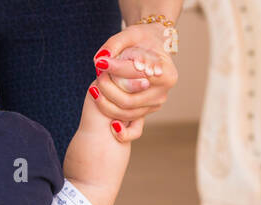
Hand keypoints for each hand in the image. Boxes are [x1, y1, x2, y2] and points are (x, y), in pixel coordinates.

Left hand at [90, 24, 179, 142]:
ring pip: (125, 111)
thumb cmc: (142, 39)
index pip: (138, 75)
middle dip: (108, 89)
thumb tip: (99, 59)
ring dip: (106, 101)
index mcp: (167, 74)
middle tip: (95, 77)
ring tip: (93, 87)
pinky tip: (97, 95)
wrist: (153, 47)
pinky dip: (109, 107)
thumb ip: (114, 44)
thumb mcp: (130, 34)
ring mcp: (155, 104)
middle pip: (129, 99)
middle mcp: (163, 93)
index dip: (117, 70)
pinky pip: (124, 115)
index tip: (100, 63)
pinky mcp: (146, 111)